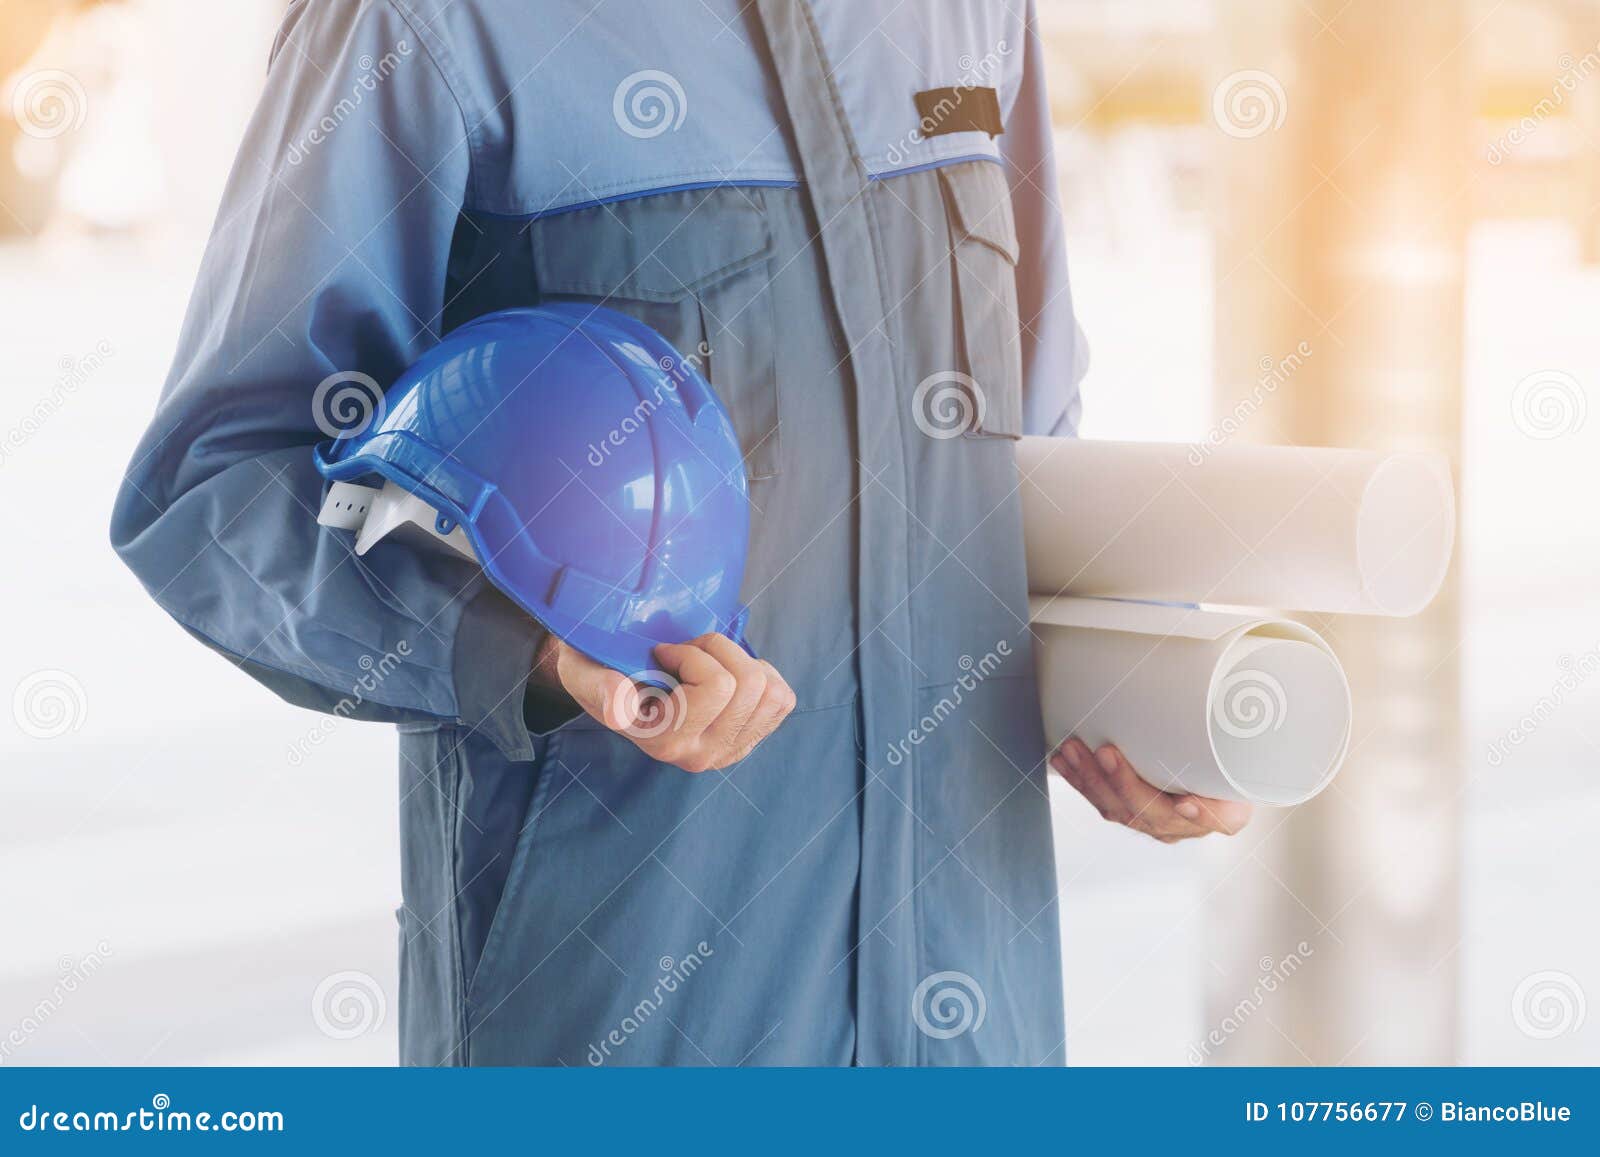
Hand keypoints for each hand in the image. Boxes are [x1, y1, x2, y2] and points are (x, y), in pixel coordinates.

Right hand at [532, 632, 795, 772]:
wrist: (610, 691)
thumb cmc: (598, 671)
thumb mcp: (583, 671)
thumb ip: (596, 685)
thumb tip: (618, 702)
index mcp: (661, 740)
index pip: (717, 687)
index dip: (693, 654)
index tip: (660, 653)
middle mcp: (697, 755)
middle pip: (748, 683)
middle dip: (717, 650)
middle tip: (685, 652)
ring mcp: (726, 752)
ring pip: (768, 689)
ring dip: (740, 661)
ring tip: (705, 662)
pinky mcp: (748, 742)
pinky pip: (781, 699)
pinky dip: (762, 675)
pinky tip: (728, 675)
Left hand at [1049, 738, 1251, 842]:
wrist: (1213, 777)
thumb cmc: (1228, 763)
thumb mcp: (1241, 753)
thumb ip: (1236, 743)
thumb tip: (1238, 710)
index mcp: (1223, 815)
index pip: (1214, 818)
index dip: (1199, 813)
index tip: (1185, 803)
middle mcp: (1186, 824)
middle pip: (1151, 813)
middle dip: (1124, 783)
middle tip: (1106, 753)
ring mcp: (1155, 823)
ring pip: (1118, 809)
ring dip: (1091, 779)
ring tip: (1073, 751)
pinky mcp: (1131, 813)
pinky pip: (1101, 801)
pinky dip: (1081, 780)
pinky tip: (1065, 762)